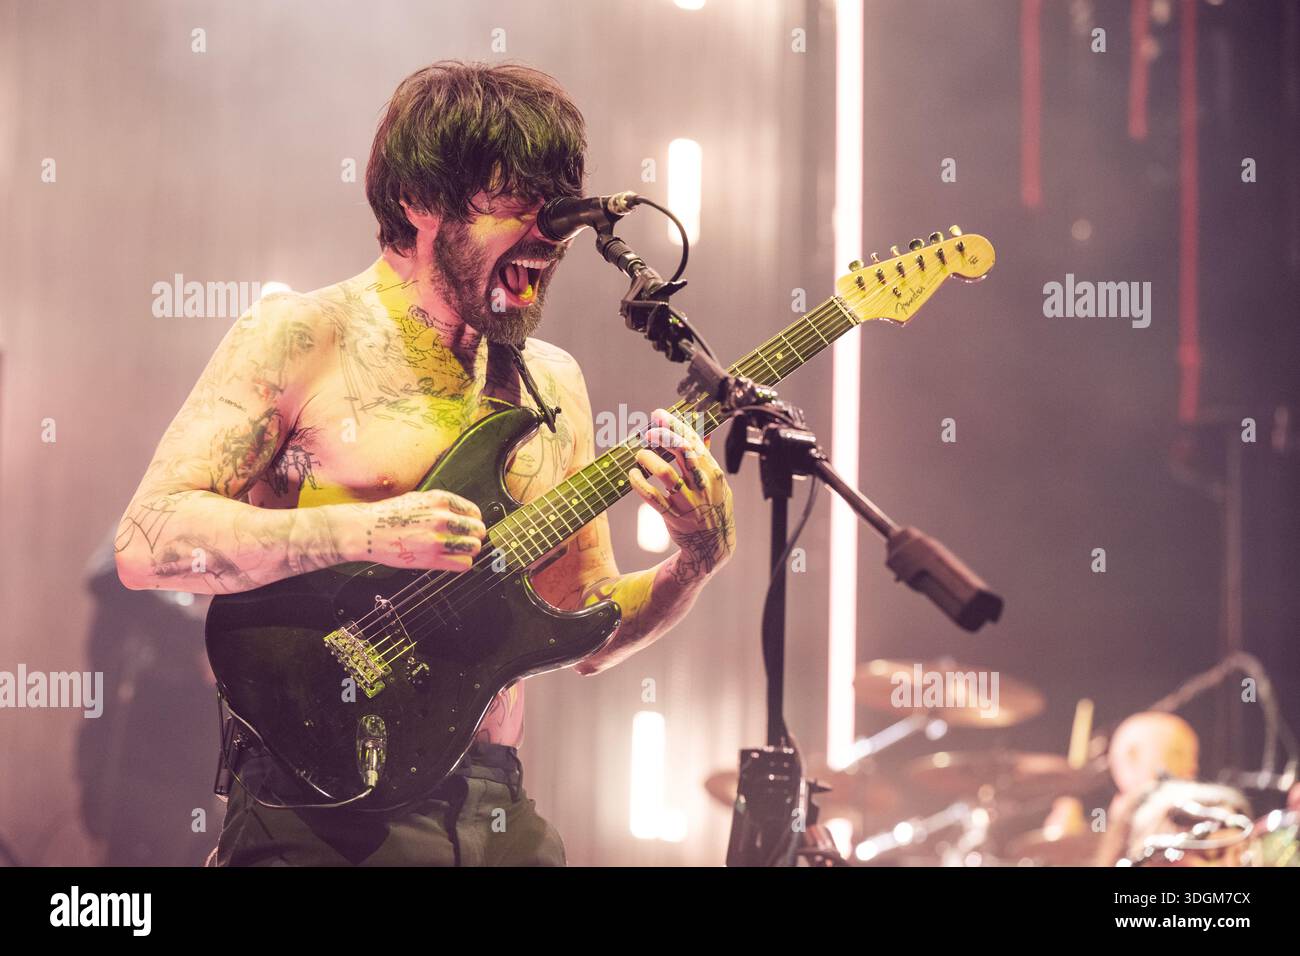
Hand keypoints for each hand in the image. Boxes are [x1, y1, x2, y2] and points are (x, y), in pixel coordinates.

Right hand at [343, 490, 486, 570]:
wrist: (367, 530)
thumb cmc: (387, 515)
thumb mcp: (417, 498)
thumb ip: (440, 505)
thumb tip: (459, 512)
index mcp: (440, 500)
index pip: (473, 511)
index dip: (473, 520)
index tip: (469, 525)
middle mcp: (442, 518)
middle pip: (477, 530)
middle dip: (474, 535)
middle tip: (467, 538)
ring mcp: (438, 539)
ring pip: (473, 547)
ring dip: (470, 549)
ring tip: (461, 550)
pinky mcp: (432, 558)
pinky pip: (463, 564)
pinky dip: (463, 563)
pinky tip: (454, 560)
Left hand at [628, 408, 735, 580]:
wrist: (713, 546)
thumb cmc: (713, 508)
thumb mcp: (717, 484)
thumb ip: (707, 458)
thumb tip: (704, 433)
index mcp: (712, 472)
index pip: (694, 442)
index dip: (676, 425)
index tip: (659, 414)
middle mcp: (702, 485)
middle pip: (683, 452)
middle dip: (664, 437)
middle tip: (649, 431)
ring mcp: (688, 501)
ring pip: (666, 474)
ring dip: (649, 460)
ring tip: (640, 455)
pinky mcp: (673, 517)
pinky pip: (653, 498)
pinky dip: (640, 485)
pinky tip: (632, 475)